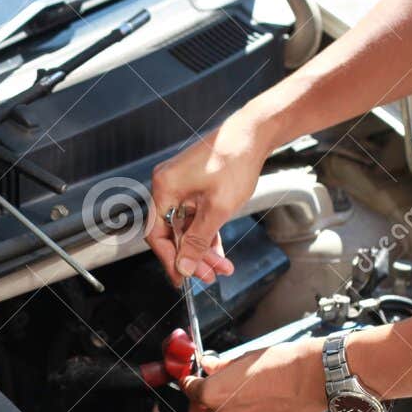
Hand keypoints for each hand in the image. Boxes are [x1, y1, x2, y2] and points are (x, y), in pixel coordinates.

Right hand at [146, 113, 270, 283]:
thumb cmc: (235, 160)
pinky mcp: (193, 184)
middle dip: (193, 256)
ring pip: (187, 227)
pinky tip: (219, 249)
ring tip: (221, 267)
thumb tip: (184, 265)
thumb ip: (198, 240)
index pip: (157, 234)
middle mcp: (167, 185)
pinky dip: (207, 232)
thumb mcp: (217, 209)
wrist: (254, 132)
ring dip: (203, 247)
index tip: (182, 278)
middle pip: (173, 232)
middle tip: (209, 276)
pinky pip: (195, 215)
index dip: (169, 259)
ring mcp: (180, 185)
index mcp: (164, 188)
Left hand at [184, 337, 326, 411]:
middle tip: (208, 404)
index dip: (190, 384)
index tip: (193, 383)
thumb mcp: (246, 357)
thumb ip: (222, 366)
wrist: (314, 378)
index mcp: (213, 393)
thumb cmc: (284, 364)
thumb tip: (209, 365)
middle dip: (198, 410)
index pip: (188, 390)